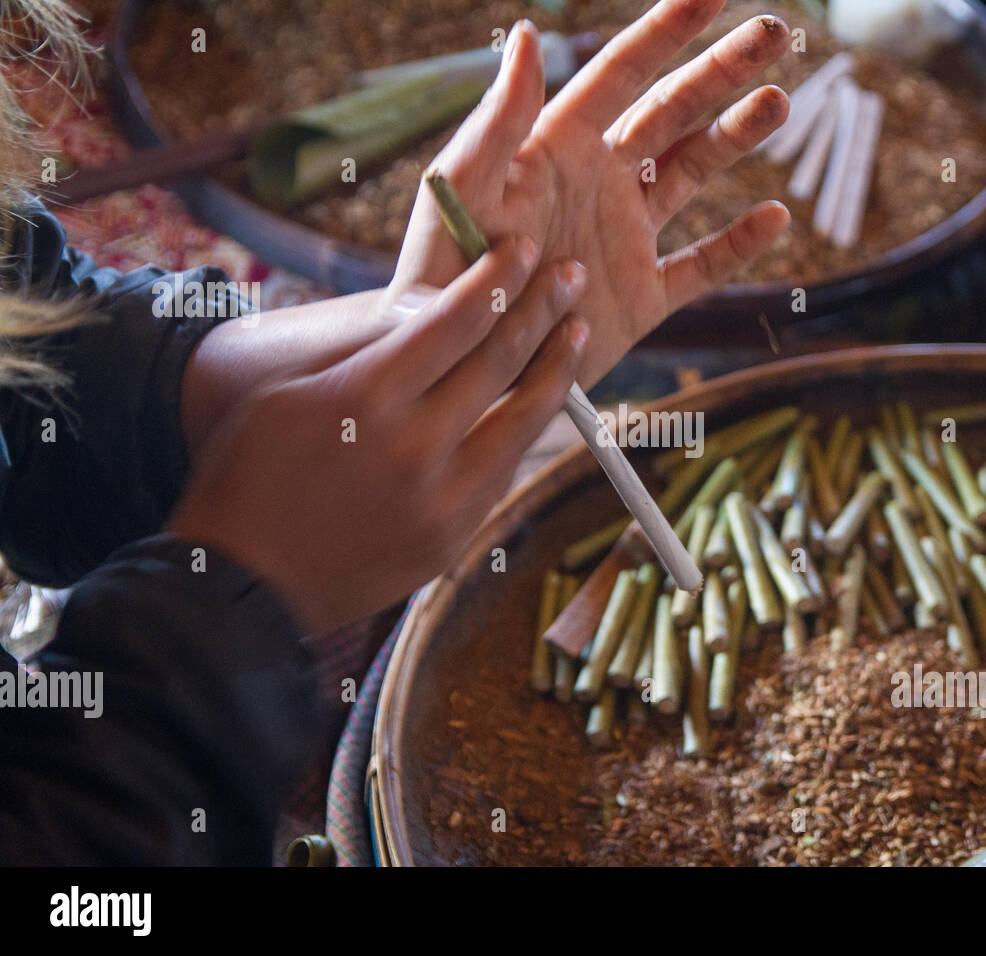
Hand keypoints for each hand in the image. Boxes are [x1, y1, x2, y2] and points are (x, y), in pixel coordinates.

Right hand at [170, 237, 587, 631]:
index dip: (498, 280)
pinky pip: (503, 471)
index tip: (524, 250)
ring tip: (577, 334)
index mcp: (366, 397)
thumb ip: (366, 353)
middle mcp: (413, 446)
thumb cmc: (251, 475)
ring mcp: (441, 498)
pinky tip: (538, 401)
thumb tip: (432, 312)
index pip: (456, 321)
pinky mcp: (453, 537)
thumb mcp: (289, 393)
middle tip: (570, 276)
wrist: (241, 585)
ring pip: (521, 421)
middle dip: (541, 309)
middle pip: (499, 362)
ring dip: (556, 371)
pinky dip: (524, 430)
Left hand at [390, 0, 792, 383]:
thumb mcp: (465, 190)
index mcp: (559, 148)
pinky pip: (701, 266)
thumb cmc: (445, 274)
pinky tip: (775, 219)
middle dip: (721, 69)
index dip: (666, 29)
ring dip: (736, 136)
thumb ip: (497, 119)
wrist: (458, 369)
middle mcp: (599, 183)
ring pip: (694, 174)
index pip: (621, 73)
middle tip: (773, 33)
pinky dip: (739, 246)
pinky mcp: (641, 299)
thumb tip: (525, 34)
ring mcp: (624, 239)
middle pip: (672, 111)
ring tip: (778, 102)